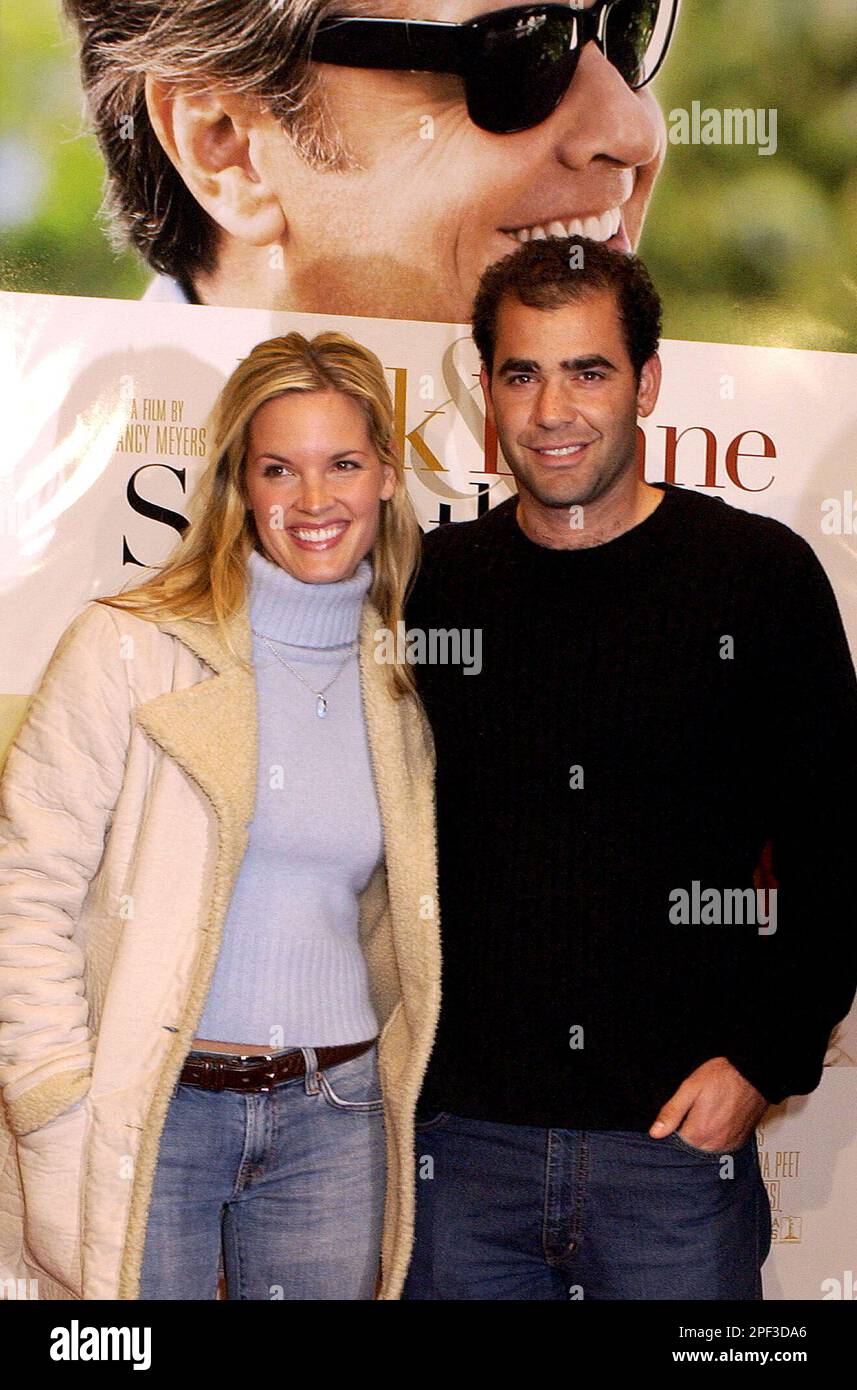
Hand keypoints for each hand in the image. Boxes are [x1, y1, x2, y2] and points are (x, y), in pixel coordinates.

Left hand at [648, 1056, 768, 1150]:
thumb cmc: (723, 1077)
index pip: (676, 1148)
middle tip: (684, 1122)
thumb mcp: (690, 1088)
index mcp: (700, 1132)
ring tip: (699, 1121)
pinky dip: (712, 1142)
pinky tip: (711, 1127)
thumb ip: (672, 1112)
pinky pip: (720, 1150)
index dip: (668, 1138)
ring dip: (698, 1143)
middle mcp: (716, 1143)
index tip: (668, 1128)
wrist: (752, 1074)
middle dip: (683, 1143)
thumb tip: (656, 1132)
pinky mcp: (739, 1142)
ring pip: (705, 1153)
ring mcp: (729, 1145)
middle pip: (691, 1153)